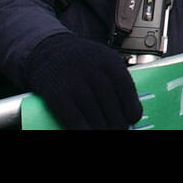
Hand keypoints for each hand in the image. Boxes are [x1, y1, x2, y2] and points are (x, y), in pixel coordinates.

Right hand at [24, 32, 142, 129]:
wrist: (49, 51)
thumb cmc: (83, 60)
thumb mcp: (104, 60)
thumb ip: (117, 81)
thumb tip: (131, 112)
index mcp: (107, 60)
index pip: (125, 87)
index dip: (131, 106)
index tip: (133, 118)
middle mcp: (91, 69)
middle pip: (110, 104)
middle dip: (117, 122)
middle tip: (119, 129)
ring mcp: (73, 82)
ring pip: (94, 114)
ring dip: (102, 128)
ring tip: (105, 131)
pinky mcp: (56, 95)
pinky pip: (74, 119)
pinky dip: (83, 129)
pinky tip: (88, 132)